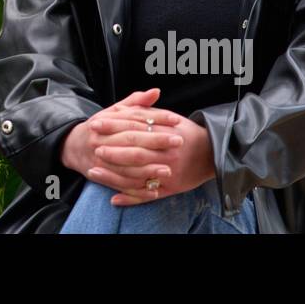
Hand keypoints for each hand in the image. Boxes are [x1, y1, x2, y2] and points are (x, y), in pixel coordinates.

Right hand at [60, 88, 184, 200]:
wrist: (73, 146)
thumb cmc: (100, 127)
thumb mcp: (114, 112)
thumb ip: (136, 103)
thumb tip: (156, 91)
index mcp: (107, 120)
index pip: (135, 118)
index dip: (156, 118)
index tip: (176, 120)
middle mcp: (102, 138)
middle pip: (132, 139)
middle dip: (157, 141)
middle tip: (179, 141)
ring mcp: (100, 158)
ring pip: (126, 164)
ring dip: (149, 168)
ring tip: (169, 169)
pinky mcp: (100, 175)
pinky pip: (120, 184)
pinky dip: (137, 188)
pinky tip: (154, 189)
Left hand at [92, 105, 214, 205]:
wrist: (212, 154)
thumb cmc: (185, 133)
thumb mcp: (167, 117)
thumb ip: (146, 110)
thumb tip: (123, 105)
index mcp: (164, 133)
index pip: (133, 127)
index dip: (113, 125)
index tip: (95, 123)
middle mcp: (166, 154)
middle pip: (134, 152)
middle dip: (112, 151)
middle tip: (94, 148)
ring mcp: (167, 173)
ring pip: (136, 176)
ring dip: (113, 176)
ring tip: (93, 171)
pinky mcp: (169, 189)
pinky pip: (146, 195)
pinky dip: (129, 198)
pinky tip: (113, 198)